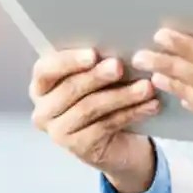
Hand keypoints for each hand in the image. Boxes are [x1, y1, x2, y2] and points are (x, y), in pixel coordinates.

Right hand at [28, 48, 161, 192]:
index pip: (45, 69)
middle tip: (119, 66)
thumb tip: (116, 45)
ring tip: (146, 86)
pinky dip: (131, 113)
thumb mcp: (96, 78)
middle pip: (69, 89)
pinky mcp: (78, 148)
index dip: (68, 61)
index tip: (93, 54)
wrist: (116, 142)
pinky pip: (106, 126)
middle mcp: (44, 110)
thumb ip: (95, 63)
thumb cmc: (103, 97)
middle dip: (97, 76)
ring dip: (121, 95)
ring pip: (90, 108)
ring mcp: (58, 132)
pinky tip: (150, 105)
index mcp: (41, 86)